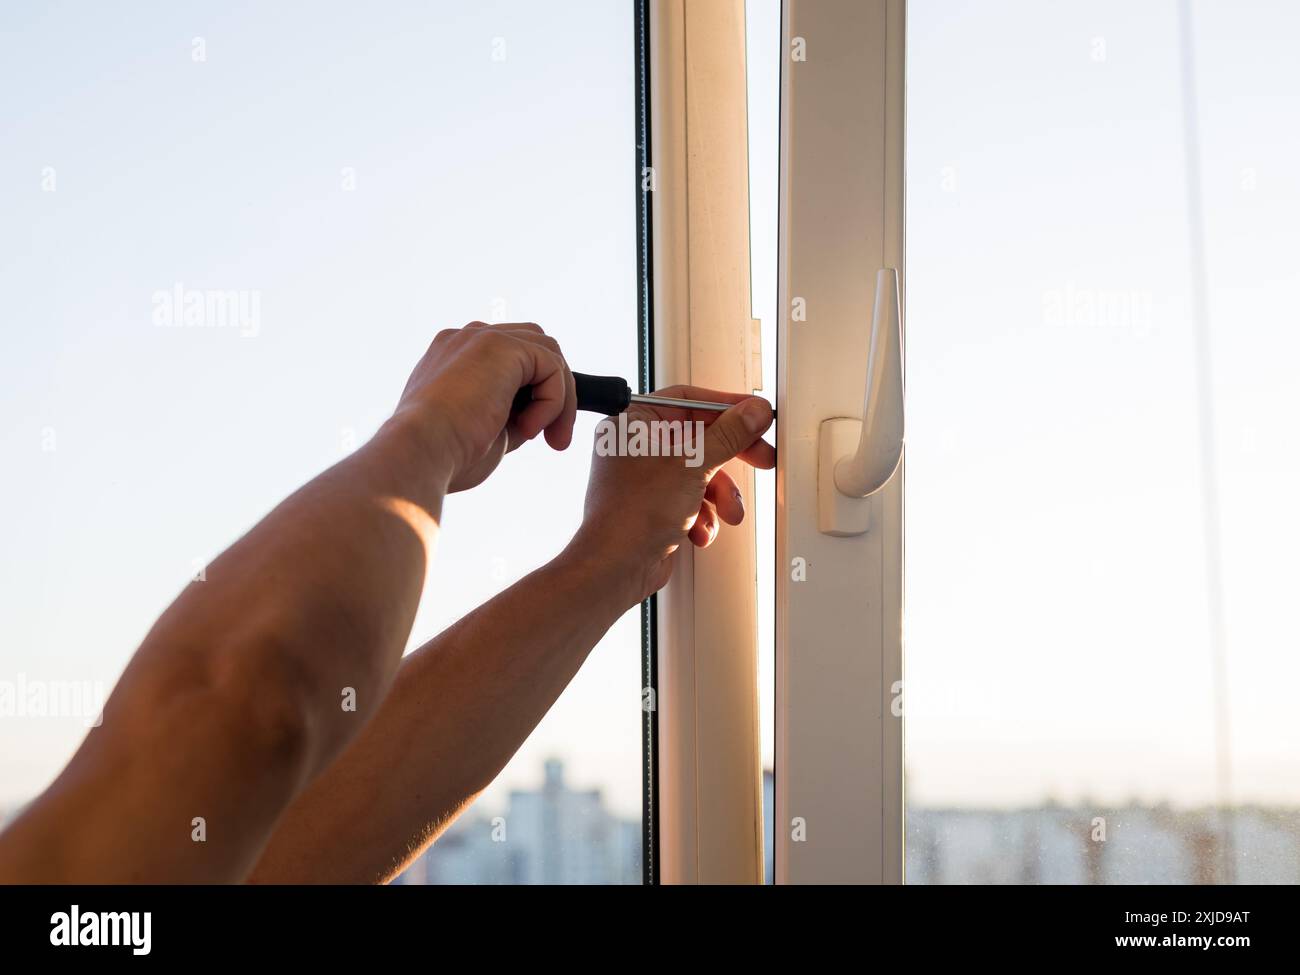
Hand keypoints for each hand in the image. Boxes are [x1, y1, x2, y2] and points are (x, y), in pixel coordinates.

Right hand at [389, 322, 576, 491]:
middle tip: (556, 439)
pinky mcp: (498, 344)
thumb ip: (512, 413)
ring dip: (559, 399)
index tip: (536, 435)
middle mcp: (464, 340)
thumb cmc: (445, 454)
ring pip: (548, 354)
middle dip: (554, 392)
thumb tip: (540, 415)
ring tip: (549, 438)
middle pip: (534, 348)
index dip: (533, 395)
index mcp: (454, 358)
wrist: (419, 453)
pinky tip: (529, 428)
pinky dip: (552, 401)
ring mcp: (480, 337)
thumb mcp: (485, 430)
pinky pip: (550, 366)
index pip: (511, 360)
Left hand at [573, 386, 775, 602]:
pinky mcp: (655, 506)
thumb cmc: (633, 514)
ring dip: (719, 495)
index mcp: (633, 423)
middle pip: (699, 437)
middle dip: (731, 456)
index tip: (754, 415)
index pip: (687, 400)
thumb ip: (728, 435)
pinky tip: (699, 531)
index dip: (726, 407)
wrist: (616, 568)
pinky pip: (691, 500)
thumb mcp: (691, 465)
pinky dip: (702, 516)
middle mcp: (636, 447)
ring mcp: (646, 478)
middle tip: (762, 457)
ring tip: (729, 512)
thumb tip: (753, 412)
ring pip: (700, 473)